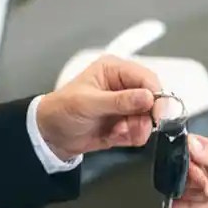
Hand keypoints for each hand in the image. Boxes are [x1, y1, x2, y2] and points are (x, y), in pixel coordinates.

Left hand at [35, 55, 160, 160]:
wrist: (50, 135)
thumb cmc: (62, 109)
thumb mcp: (88, 103)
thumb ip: (119, 101)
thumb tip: (148, 97)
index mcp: (114, 70)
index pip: (146, 78)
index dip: (156, 95)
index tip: (157, 113)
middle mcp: (124, 86)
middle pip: (153, 99)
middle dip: (146, 117)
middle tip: (132, 127)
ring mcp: (126, 106)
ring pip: (149, 118)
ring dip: (137, 129)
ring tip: (117, 132)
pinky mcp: (125, 124)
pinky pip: (140, 131)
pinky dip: (131, 137)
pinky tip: (114, 136)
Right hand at [171, 134, 207, 207]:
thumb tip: (190, 142)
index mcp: (202, 149)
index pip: (181, 143)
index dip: (179, 149)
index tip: (188, 157)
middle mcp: (191, 166)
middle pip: (173, 163)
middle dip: (186, 172)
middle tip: (203, 180)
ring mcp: (187, 185)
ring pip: (171, 182)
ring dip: (184, 188)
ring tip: (206, 193)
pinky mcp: (185, 204)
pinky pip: (173, 202)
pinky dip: (176, 202)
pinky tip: (189, 202)